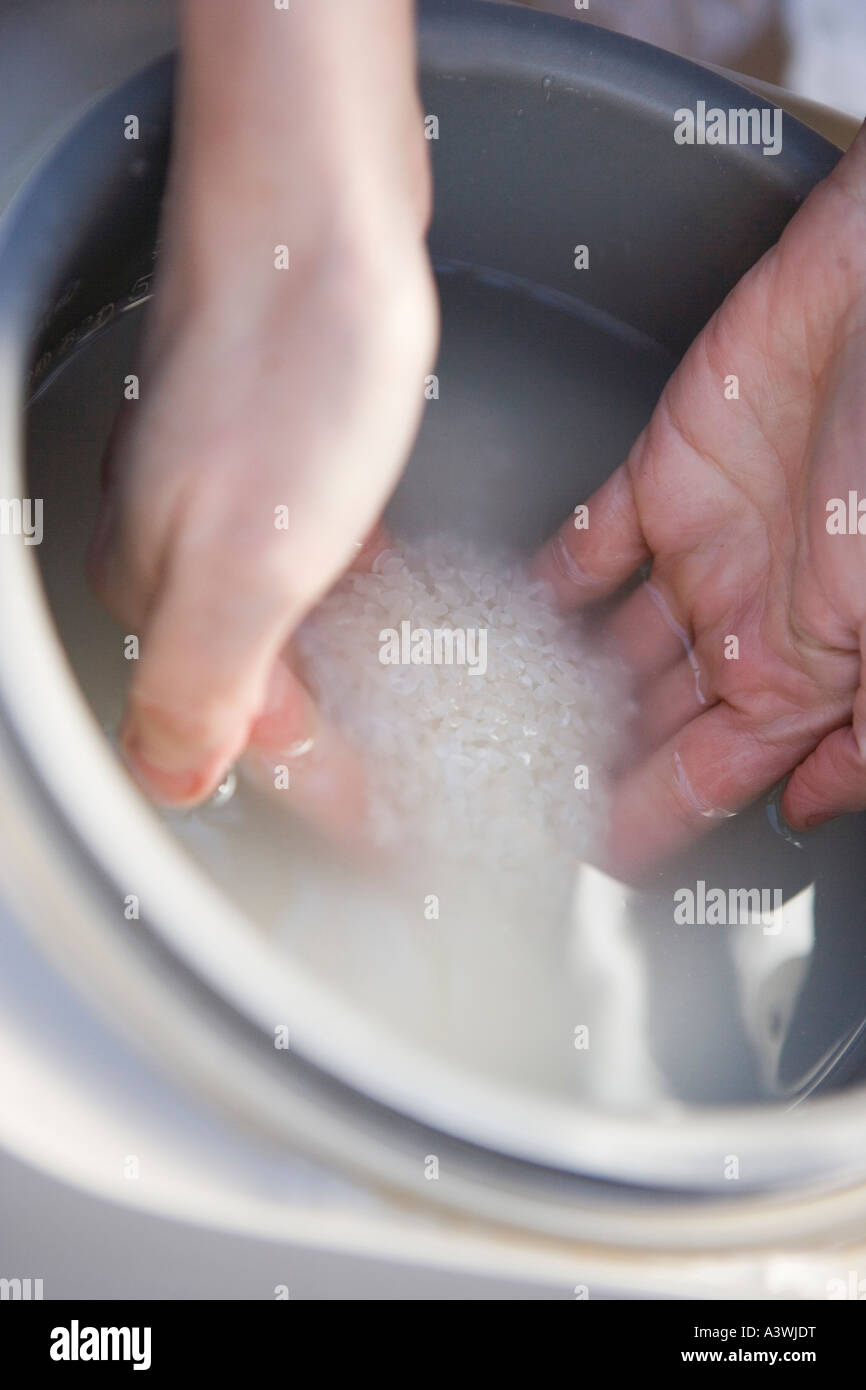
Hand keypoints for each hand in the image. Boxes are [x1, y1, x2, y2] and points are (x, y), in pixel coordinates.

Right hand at [88, 0, 435, 829]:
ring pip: (281, 623)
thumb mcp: (247, 564)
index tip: (398, 831)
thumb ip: (203, 688)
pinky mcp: (276, 445)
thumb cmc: (285, 371)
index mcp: (168, 594)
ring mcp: (227, 493)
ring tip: (414, 714)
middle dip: (335, 748)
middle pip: (257, 689)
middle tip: (415, 783)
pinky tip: (384, 594)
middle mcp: (182, 548)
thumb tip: (172, 782)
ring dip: (344, 676)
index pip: (240, 740)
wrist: (316, 208)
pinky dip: (349, 597)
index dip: (326, 797)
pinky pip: (308, 555)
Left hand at [534, 122, 865, 878]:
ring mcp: (708, 546)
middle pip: (650, 714)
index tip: (580, 851)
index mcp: (807, 668)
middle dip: (588, 755)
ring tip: (480, 721)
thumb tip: (808, 808)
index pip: (708, 772)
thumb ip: (863, 731)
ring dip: (554, 681)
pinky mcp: (669, 474)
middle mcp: (753, 618)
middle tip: (504, 791)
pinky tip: (498, 622)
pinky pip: (590, 546)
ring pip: (611, 639)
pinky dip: (546, 585)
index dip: (648, 813)